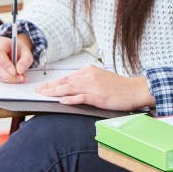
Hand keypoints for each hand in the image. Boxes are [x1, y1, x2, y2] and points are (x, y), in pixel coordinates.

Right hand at [0, 35, 32, 82]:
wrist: (15, 51)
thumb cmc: (19, 51)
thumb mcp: (27, 53)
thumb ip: (25, 61)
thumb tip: (19, 70)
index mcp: (0, 42)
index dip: (5, 64)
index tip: (14, 72)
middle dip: (8, 74)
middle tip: (20, 77)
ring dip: (7, 78)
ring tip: (19, 78)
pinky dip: (4, 79)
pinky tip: (13, 78)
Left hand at [35, 64, 152, 110]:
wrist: (135, 90)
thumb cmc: (120, 86)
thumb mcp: (102, 77)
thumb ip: (87, 80)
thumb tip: (73, 86)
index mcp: (90, 70)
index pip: (67, 77)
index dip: (53, 82)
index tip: (43, 87)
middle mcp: (90, 76)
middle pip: (65, 82)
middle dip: (49, 87)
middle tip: (38, 91)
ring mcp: (94, 86)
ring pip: (70, 88)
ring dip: (55, 92)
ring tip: (44, 95)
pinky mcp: (99, 97)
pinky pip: (82, 97)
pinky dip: (71, 99)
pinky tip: (62, 100)